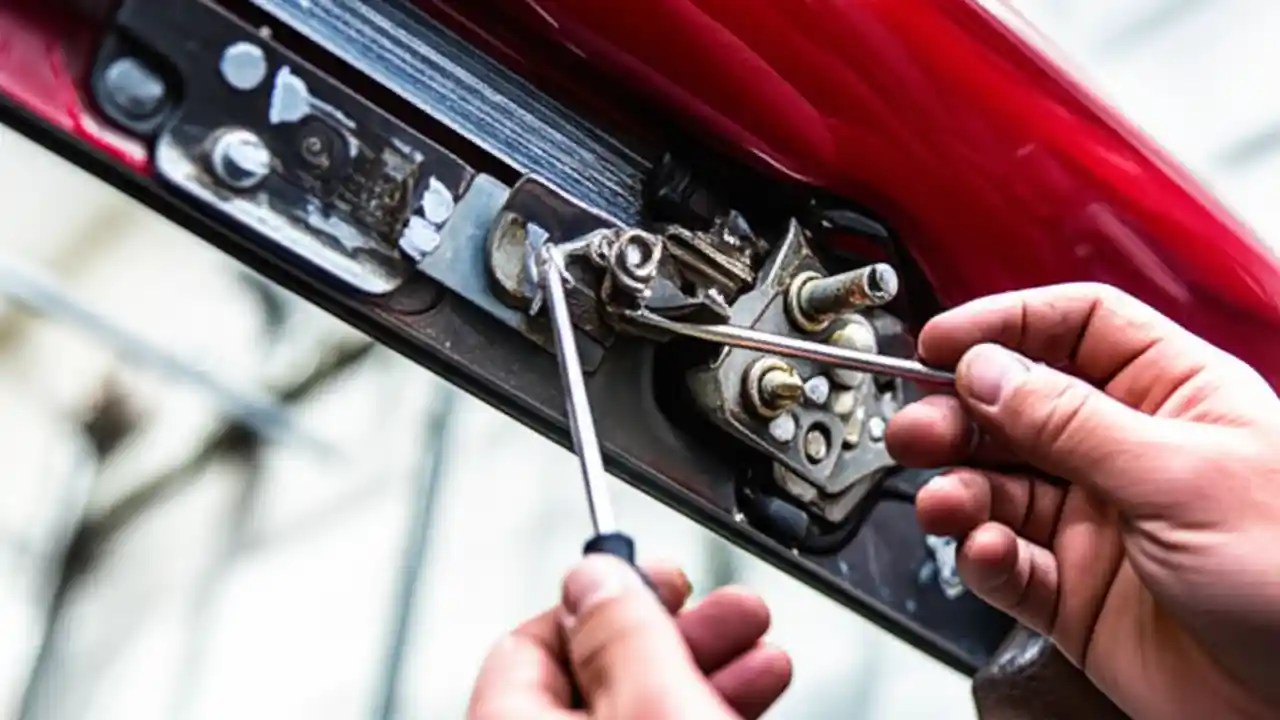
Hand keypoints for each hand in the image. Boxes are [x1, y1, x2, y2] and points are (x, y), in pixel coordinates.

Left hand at [467, 556, 791, 718]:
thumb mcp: (657, 709)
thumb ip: (622, 633)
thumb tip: (593, 574)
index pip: (527, 644)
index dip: (601, 600)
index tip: (657, 578)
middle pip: (593, 675)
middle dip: (675, 631)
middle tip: (731, 608)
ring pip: (637, 710)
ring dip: (704, 669)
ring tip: (763, 649)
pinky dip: (706, 710)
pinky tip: (757, 688)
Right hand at [887, 283, 1279, 718]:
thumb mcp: (1180, 476)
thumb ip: (1070, 421)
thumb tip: (987, 370)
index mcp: (1174, 399)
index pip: (1076, 329)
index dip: (1006, 325)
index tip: (941, 341)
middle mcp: (1127, 455)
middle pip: (1018, 409)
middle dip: (959, 415)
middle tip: (918, 429)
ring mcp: (1097, 525)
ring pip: (998, 488)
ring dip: (959, 489)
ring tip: (943, 501)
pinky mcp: (1073, 593)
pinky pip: (1005, 564)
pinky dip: (982, 557)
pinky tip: (985, 553)